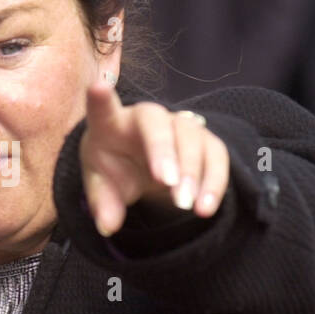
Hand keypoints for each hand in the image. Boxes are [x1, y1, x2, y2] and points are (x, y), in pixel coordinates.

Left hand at [79, 80, 229, 237]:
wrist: (141, 167)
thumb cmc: (114, 170)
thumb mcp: (103, 189)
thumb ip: (103, 205)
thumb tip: (107, 226)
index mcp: (110, 125)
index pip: (102, 109)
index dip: (100, 99)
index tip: (98, 87)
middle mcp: (145, 118)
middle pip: (156, 122)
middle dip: (163, 149)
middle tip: (167, 182)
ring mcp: (177, 126)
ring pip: (190, 136)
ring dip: (191, 171)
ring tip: (185, 205)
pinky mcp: (204, 141)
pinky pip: (215, 155)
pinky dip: (213, 182)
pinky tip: (205, 208)